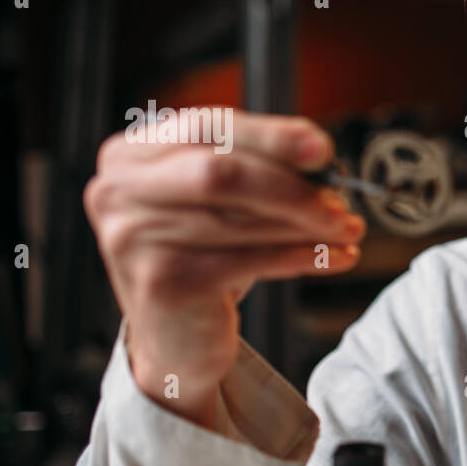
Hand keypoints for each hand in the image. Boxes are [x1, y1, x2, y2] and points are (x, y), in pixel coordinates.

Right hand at [84, 111, 365, 426]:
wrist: (177, 338)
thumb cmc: (205, 258)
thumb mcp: (225, 205)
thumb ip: (258, 170)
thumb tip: (321, 156)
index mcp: (130, 156)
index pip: (207, 127)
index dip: (270, 135)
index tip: (323, 148)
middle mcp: (118, 191)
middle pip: (221, 173)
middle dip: (292, 186)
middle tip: (342, 201)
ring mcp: (134, 238)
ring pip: (240, 220)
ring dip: (307, 225)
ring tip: (348, 230)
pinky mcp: (162, 282)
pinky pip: (250, 261)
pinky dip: (302, 256)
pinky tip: (335, 257)